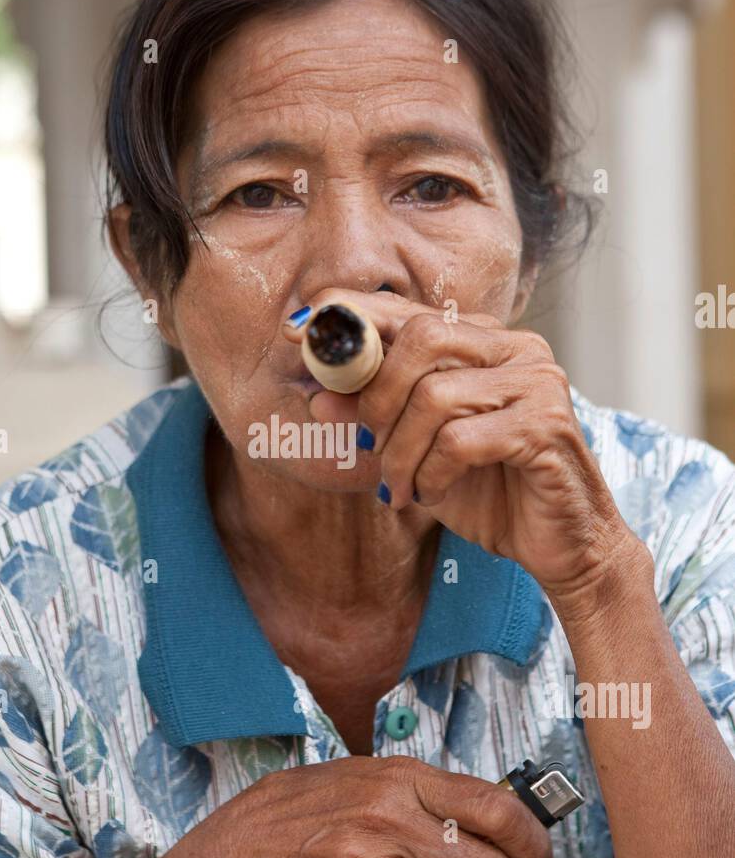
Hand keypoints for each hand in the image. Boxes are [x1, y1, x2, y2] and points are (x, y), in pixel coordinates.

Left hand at [284, 287, 646, 601]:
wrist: (561, 546)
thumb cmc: (490, 492)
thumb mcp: (416, 452)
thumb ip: (374, 417)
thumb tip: (318, 391)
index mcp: (486, 342)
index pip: (409, 311)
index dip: (350, 316)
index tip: (295, 327)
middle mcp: (517, 349)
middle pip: (422, 340)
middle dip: (377, 398)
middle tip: (370, 445)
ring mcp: (537, 383)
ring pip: (436, 395)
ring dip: (401, 451)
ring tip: (400, 487)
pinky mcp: (547, 425)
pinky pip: (461, 439)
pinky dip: (432, 472)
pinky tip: (432, 493)